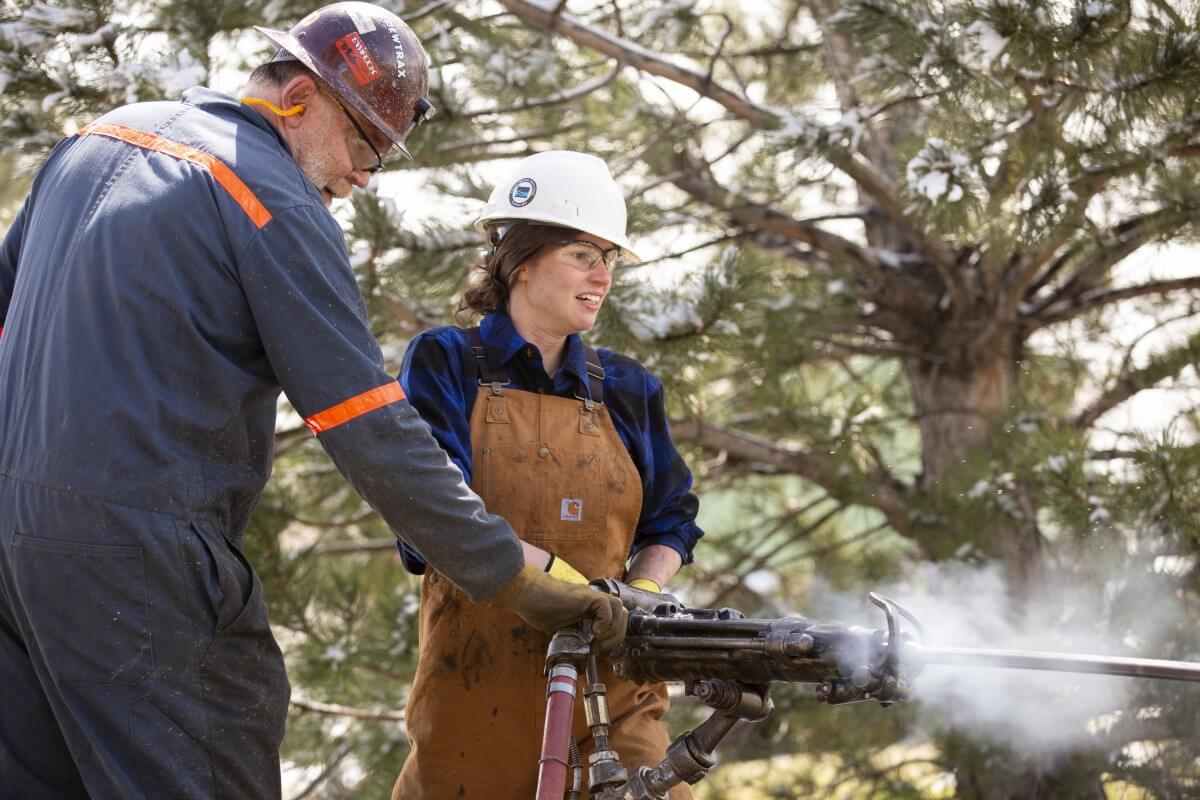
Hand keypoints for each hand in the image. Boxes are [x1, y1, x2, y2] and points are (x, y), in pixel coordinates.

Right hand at [488, 564, 627, 651]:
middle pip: (622, 614)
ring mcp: (591, 597)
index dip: (613, 637)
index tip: (598, 650)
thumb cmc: (538, 609)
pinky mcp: (586, 595)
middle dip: (616, 635)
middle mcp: (594, 602)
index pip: (615, 620)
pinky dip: (605, 620)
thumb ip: (572, 634)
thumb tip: (578, 654)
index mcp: (589, 610)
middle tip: (600, 648)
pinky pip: (607, 605)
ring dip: (613, 628)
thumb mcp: (560, 628)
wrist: (526, 593)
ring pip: (619, 608)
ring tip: (598, 639)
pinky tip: (594, 630)